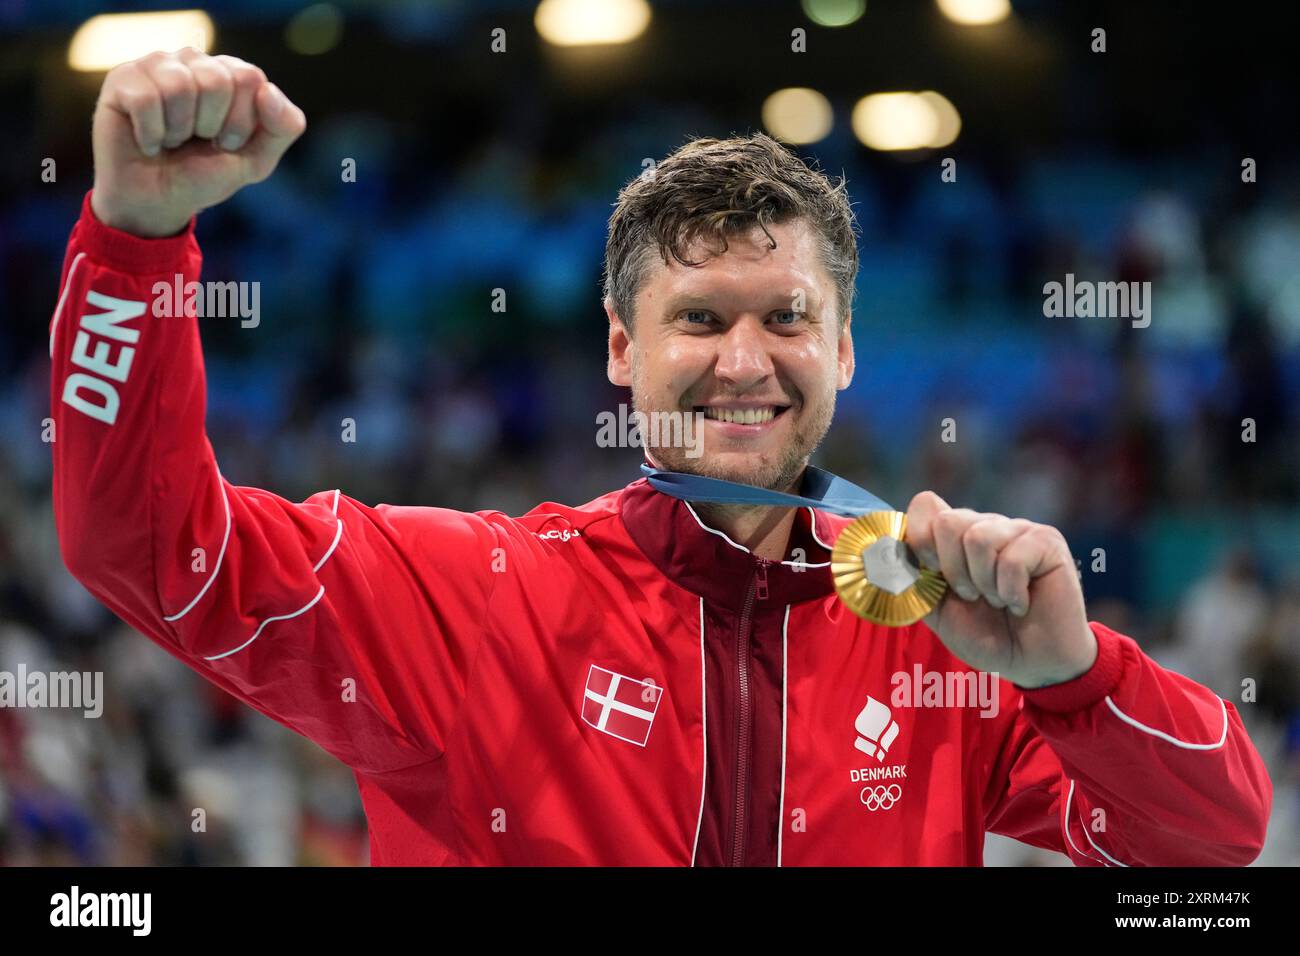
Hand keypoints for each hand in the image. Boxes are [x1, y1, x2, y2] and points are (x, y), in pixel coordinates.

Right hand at [90, 48, 305, 237]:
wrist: (158, 202)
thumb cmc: (205, 175)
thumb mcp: (257, 160)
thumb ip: (283, 127)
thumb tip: (267, 90)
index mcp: (230, 73)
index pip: (249, 78)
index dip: (241, 122)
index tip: (226, 142)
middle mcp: (193, 61)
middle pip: (216, 80)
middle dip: (211, 126)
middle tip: (197, 141)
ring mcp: (156, 65)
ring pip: (179, 86)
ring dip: (179, 130)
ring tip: (172, 139)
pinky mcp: (123, 78)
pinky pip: (145, 99)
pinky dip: (151, 133)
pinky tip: (148, 140)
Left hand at [903, 491, 1096, 688]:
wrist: (1032, 663)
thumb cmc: (988, 635)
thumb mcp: (939, 611)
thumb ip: (914, 581)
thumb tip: (885, 559)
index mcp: (955, 538)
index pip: (925, 506)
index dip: (919, 538)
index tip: (930, 572)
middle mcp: (985, 525)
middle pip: (948, 521)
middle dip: (952, 570)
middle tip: (971, 596)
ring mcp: (1017, 530)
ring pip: (978, 537)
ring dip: (983, 583)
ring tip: (998, 600)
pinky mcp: (1046, 542)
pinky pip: (1012, 558)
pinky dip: (1010, 591)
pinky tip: (1021, 602)